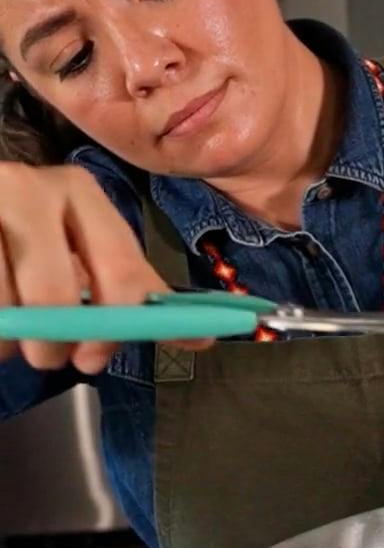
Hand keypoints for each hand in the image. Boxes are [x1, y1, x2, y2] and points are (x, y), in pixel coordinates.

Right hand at [0, 162, 168, 376]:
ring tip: (9, 336)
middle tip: (48, 356)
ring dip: (8, 342)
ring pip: (8, 308)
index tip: (96, 358)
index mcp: (79, 191)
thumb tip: (201, 339)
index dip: (113, 328)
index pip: (119, 269)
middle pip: (53, 295)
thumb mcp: (83, 249)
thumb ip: (131, 288)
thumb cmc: (33, 238)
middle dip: (53, 345)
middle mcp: (29, 188)